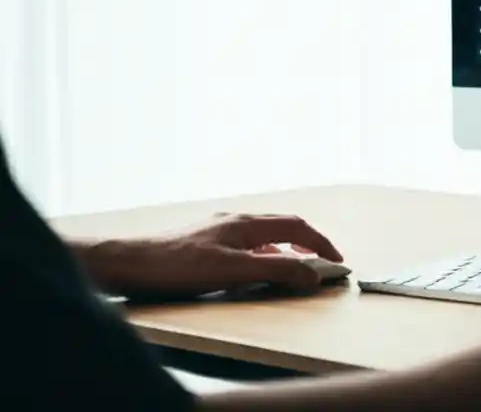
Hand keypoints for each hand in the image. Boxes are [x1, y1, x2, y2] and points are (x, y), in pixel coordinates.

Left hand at [75, 213, 343, 297]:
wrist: (128, 263)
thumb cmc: (177, 264)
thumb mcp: (232, 270)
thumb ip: (275, 269)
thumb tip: (312, 274)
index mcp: (245, 223)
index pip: (297, 226)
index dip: (321, 243)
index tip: (336, 261)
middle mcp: (234, 220)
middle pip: (283, 225)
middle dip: (307, 242)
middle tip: (321, 262)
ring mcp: (217, 229)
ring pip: (263, 234)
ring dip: (285, 248)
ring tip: (294, 267)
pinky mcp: (202, 241)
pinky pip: (245, 243)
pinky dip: (263, 254)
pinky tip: (253, 269)